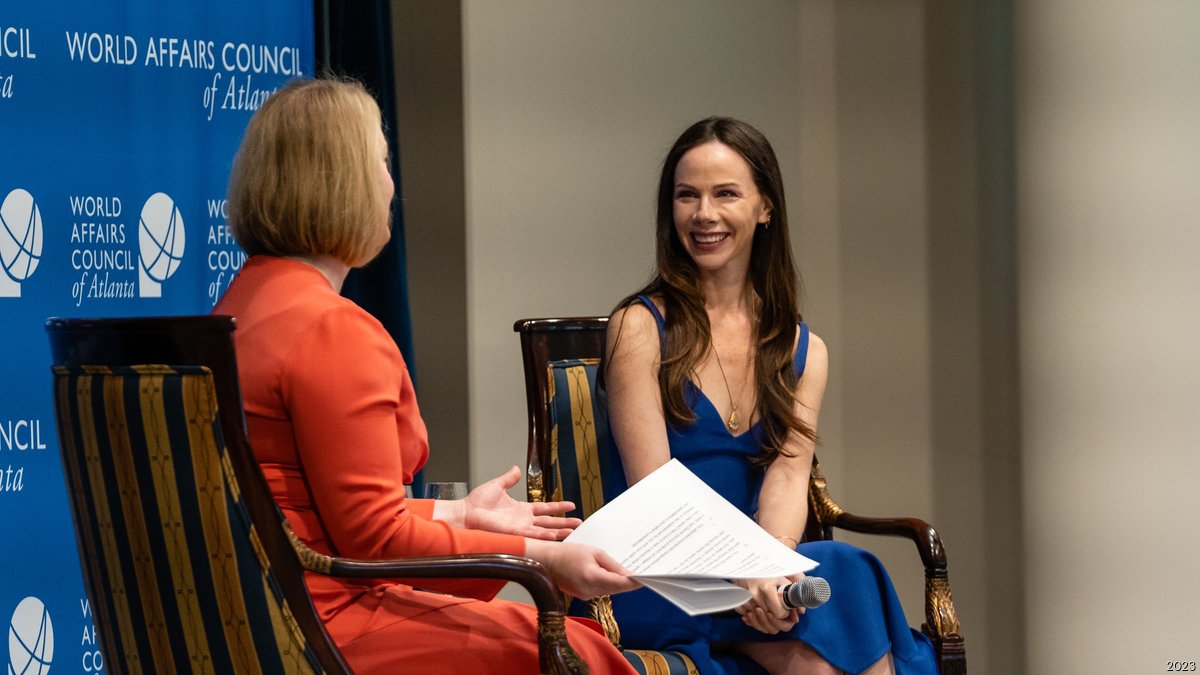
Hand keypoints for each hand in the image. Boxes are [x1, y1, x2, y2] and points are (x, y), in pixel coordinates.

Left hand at [461, 466, 581, 539]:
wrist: (466, 513)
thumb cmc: (477, 502)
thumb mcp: (497, 486)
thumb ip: (509, 479)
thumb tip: (516, 468)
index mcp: (521, 509)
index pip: (545, 508)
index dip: (558, 507)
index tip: (571, 505)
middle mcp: (523, 520)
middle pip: (549, 521)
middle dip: (564, 522)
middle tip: (579, 522)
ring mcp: (520, 528)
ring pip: (545, 530)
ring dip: (559, 531)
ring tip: (574, 531)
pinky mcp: (515, 533)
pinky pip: (533, 534)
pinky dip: (545, 536)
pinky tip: (556, 535)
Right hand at [524, 539, 639, 599]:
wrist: (546, 561)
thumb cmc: (568, 552)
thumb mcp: (594, 552)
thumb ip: (613, 565)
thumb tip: (629, 574)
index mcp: (593, 578)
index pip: (622, 584)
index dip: (636, 582)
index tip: (648, 577)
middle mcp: (590, 591)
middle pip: (617, 589)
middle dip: (629, 582)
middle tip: (643, 573)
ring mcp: (586, 595)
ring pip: (610, 590)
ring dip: (619, 582)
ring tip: (629, 571)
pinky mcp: (583, 595)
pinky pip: (601, 590)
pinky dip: (608, 583)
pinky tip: (612, 574)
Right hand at [734, 575, 801, 633]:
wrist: (747, 565)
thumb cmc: (769, 570)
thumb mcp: (786, 574)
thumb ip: (798, 589)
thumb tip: (801, 611)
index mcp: (767, 588)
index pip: (780, 614)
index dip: (786, 614)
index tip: (786, 608)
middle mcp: (755, 596)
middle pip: (771, 622)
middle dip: (779, 620)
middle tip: (781, 613)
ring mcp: (745, 602)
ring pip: (761, 625)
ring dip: (769, 623)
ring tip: (773, 615)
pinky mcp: (739, 604)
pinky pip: (751, 623)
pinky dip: (758, 622)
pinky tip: (762, 614)